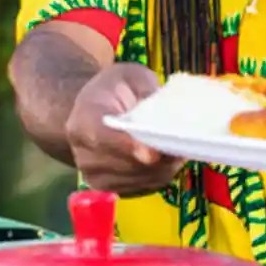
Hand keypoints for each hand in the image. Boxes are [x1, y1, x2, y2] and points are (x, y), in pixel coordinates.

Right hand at [65, 62, 183, 196]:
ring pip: (139, 178)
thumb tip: (162, 116)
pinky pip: (143, 186)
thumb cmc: (114, 89)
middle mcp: (83, 153)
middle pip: (124, 163)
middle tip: (183, 143)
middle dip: (156, 157)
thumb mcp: (130, 76)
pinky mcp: (110, 189)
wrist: (93, 110)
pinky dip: (160, 174)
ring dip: (162, 166)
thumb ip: (145, 90)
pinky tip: (168, 158)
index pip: (101, 137)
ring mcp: (94, 176)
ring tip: (178, 146)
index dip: (128, 146)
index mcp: (82, 120)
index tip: (153, 153)